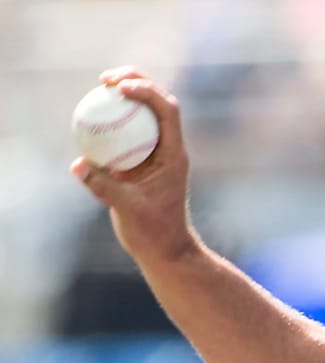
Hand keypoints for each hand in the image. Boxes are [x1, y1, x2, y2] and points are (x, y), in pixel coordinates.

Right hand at [70, 67, 200, 263]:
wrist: (166, 249)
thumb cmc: (154, 232)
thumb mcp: (128, 210)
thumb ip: (104, 187)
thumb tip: (77, 164)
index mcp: (174, 154)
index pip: (167, 111)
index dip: (146, 92)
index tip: (119, 87)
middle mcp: (169, 148)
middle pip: (159, 103)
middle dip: (137, 82)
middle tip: (106, 78)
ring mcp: (156, 154)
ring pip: (145, 114)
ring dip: (127, 95)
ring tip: (101, 85)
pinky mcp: (142, 161)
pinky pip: (129, 132)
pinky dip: (114, 119)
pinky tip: (92, 115)